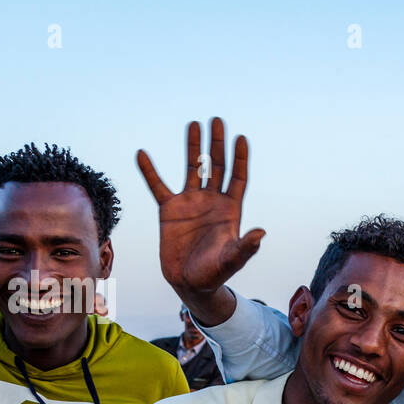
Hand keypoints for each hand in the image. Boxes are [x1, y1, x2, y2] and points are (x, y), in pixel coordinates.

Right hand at [137, 118, 264, 301]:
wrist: (189, 283)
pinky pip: (157, 186)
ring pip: (192, 169)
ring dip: (193, 148)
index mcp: (230, 210)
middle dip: (217, 144)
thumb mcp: (232, 260)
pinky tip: (142, 153)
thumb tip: (261, 233)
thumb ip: (245, 247)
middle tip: (217, 120)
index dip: (240, 159)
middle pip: (217, 166)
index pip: (238, 178)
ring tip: (194, 124)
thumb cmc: (215, 273)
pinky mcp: (169, 210)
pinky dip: (149, 171)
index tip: (241, 138)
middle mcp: (211, 201)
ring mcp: (190, 203)